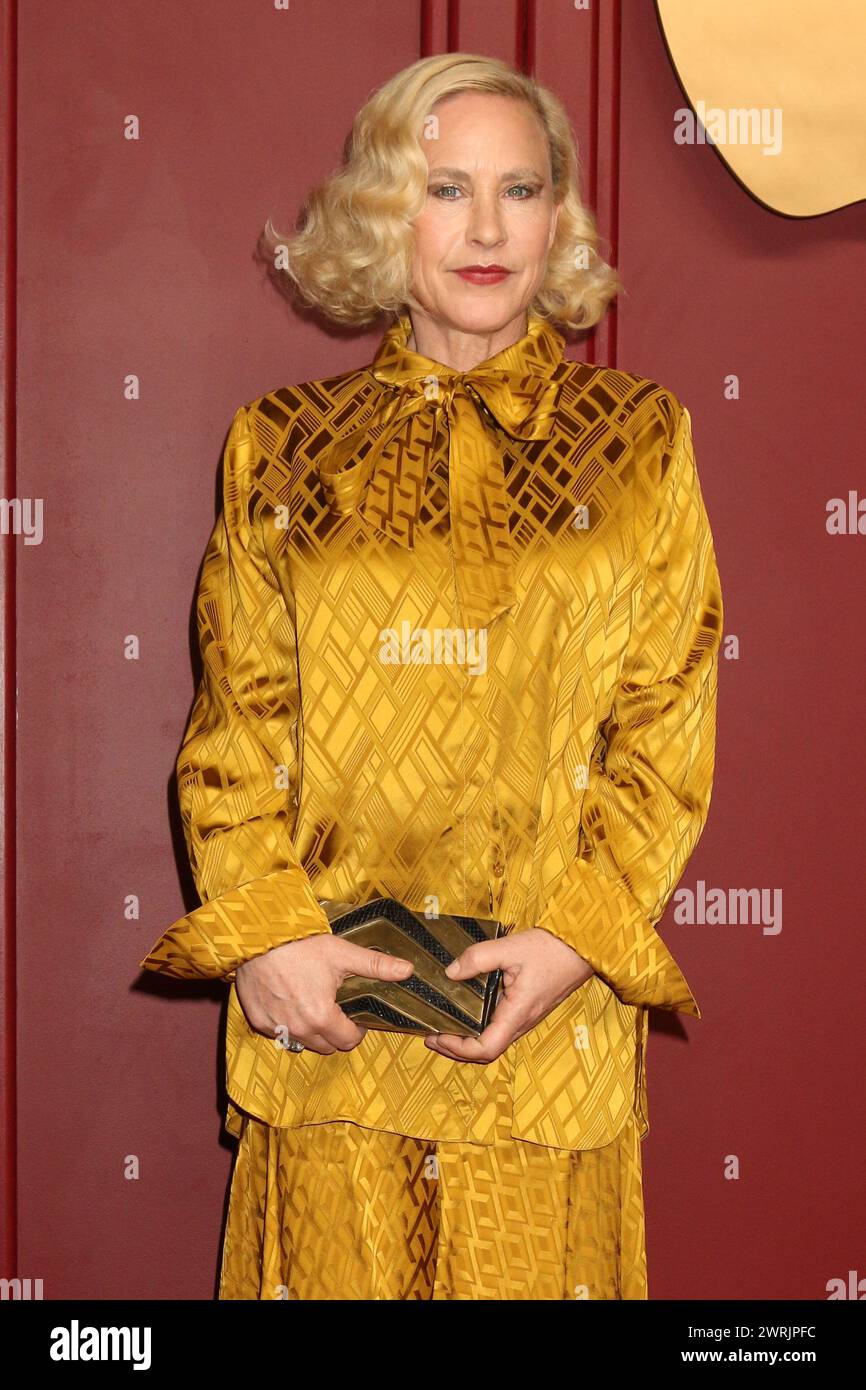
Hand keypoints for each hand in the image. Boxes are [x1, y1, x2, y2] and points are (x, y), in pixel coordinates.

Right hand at [235, 935, 412, 1054]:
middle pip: (326, 1047)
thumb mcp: (341, 953)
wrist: (259, 937)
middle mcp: (299, 1030)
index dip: (357, 1029)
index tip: (355, 1014)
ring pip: (303, 1043)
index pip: (348, 1041)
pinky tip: (291, 1004)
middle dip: (336, 1032)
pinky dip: (288, 1025)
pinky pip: (280, 1034)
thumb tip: (408, 970)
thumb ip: (375, 966)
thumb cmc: (301, 945)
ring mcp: (275, 1028)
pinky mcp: (258, 1022)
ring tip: (315, 1006)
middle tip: (336, 1009)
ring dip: (312, 1032)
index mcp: (322, 1017)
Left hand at [424, 927, 593, 1063]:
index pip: (486, 1049)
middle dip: (457, 1049)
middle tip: (432, 1036)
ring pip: (494, 1041)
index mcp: (518, 1012)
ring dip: (468, 1040)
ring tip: (444, 1027)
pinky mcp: (529, 1009)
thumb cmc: (552, 949)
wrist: (583, 947)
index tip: (436, 1036)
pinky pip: (502, 1028)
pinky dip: (480, 1028)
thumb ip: (478, 958)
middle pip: (487, 1051)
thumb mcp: (510, 947)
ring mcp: (527, 1017)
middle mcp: (523, 1022)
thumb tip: (450, 972)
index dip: (458, 1049)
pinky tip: (468, 1013)